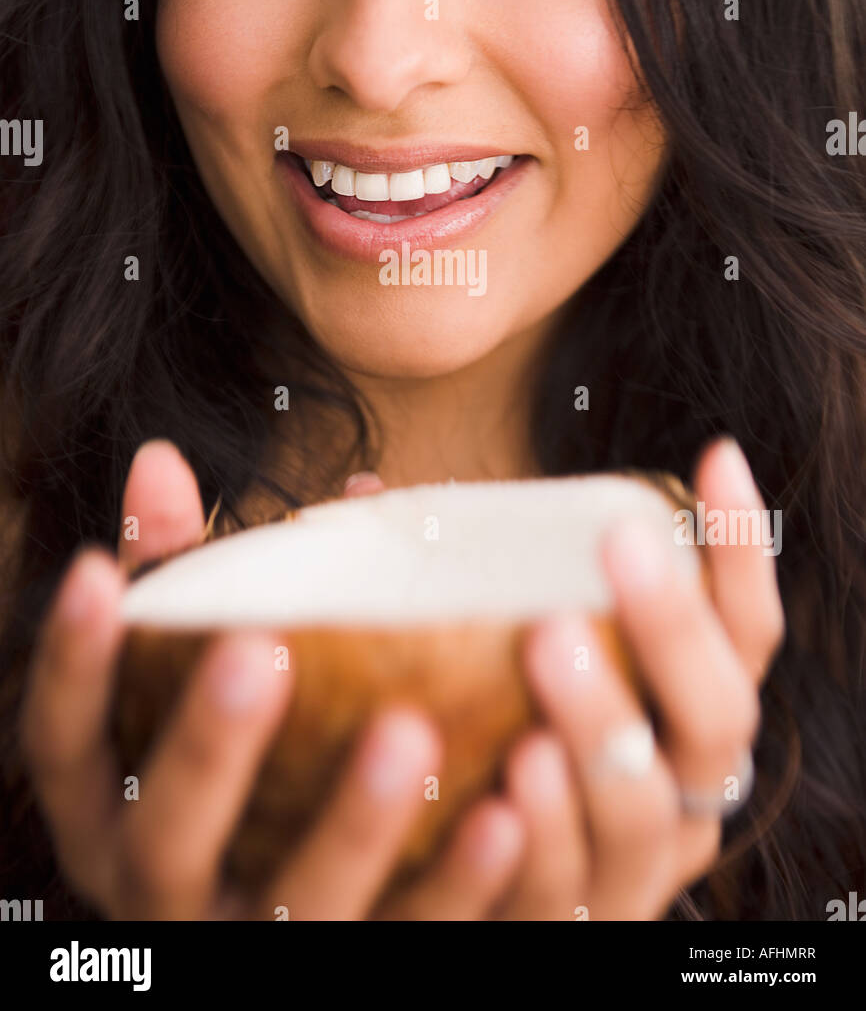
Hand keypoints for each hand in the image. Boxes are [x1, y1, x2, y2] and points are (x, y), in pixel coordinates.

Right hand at [19, 444, 524, 918]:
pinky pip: (411, 936)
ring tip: (408, 729)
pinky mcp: (356, 968)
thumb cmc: (232, 760)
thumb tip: (161, 461)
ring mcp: (255, 942)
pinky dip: (459, 881)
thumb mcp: (186, 680)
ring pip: (296, 900)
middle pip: (169, 829)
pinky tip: (506, 812)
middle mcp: (164, 886)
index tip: (95, 569)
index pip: (64, 737)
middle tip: (260, 648)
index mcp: (111, 806)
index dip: (72, 658)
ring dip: (354, 819)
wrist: (285, 908)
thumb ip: (180, 578)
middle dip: (209, 743)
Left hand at [492, 437, 784, 919]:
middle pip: (717, 714)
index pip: (745, 633)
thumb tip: (368, 493)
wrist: (464, 890)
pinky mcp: (574, 930)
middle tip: (617, 545)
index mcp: (684, 717)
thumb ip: (459, 583)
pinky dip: (548, 833)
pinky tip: (508, 775)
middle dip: (673, 625)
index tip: (714, 457)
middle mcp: (682, 793)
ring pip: (646, 807)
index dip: (741, 549)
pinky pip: (567, 890)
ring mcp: (634, 870)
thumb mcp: (505, 661)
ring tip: (549, 642)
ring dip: (605, 722)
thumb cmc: (494, 744)